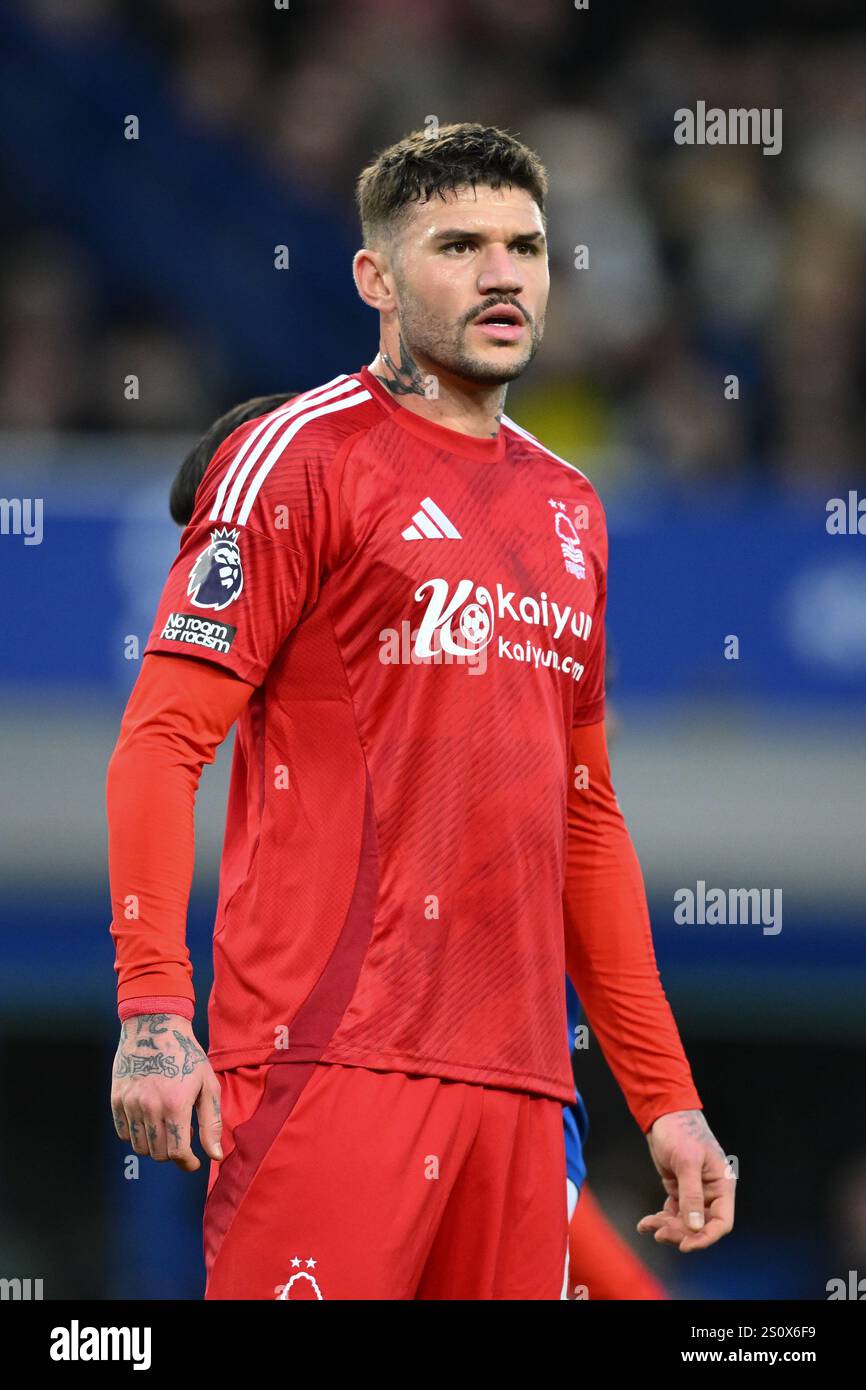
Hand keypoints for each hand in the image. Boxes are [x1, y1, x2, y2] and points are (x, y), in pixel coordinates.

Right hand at [111, 1013, 222, 1172]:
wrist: (154, 1027)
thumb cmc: (186, 1054)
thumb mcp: (207, 1084)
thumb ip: (211, 1122)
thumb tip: (215, 1155)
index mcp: (175, 1104)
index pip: (177, 1152)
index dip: (187, 1163)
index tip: (193, 1162)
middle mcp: (149, 1107)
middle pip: (158, 1153)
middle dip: (173, 1152)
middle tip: (182, 1136)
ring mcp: (130, 1104)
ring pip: (139, 1146)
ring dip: (155, 1144)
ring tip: (166, 1126)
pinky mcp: (116, 1099)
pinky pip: (123, 1133)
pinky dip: (136, 1134)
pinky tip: (149, 1120)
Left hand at [637, 1109, 734, 1252]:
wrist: (664, 1115)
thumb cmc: (681, 1132)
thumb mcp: (686, 1161)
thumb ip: (692, 1194)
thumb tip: (695, 1227)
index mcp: (722, 1186)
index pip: (721, 1222)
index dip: (706, 1237)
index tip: (686, 1246)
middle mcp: (711, 1193)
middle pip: (700, 1226)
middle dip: (680, 1232)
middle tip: (659, 1233)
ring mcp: (695, 1193)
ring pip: (685, 1222)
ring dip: (667, 1227)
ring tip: (647, 1225)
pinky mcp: (679, 1190)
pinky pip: (673, 1213)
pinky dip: (660, 1219)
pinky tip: (645, 1223)